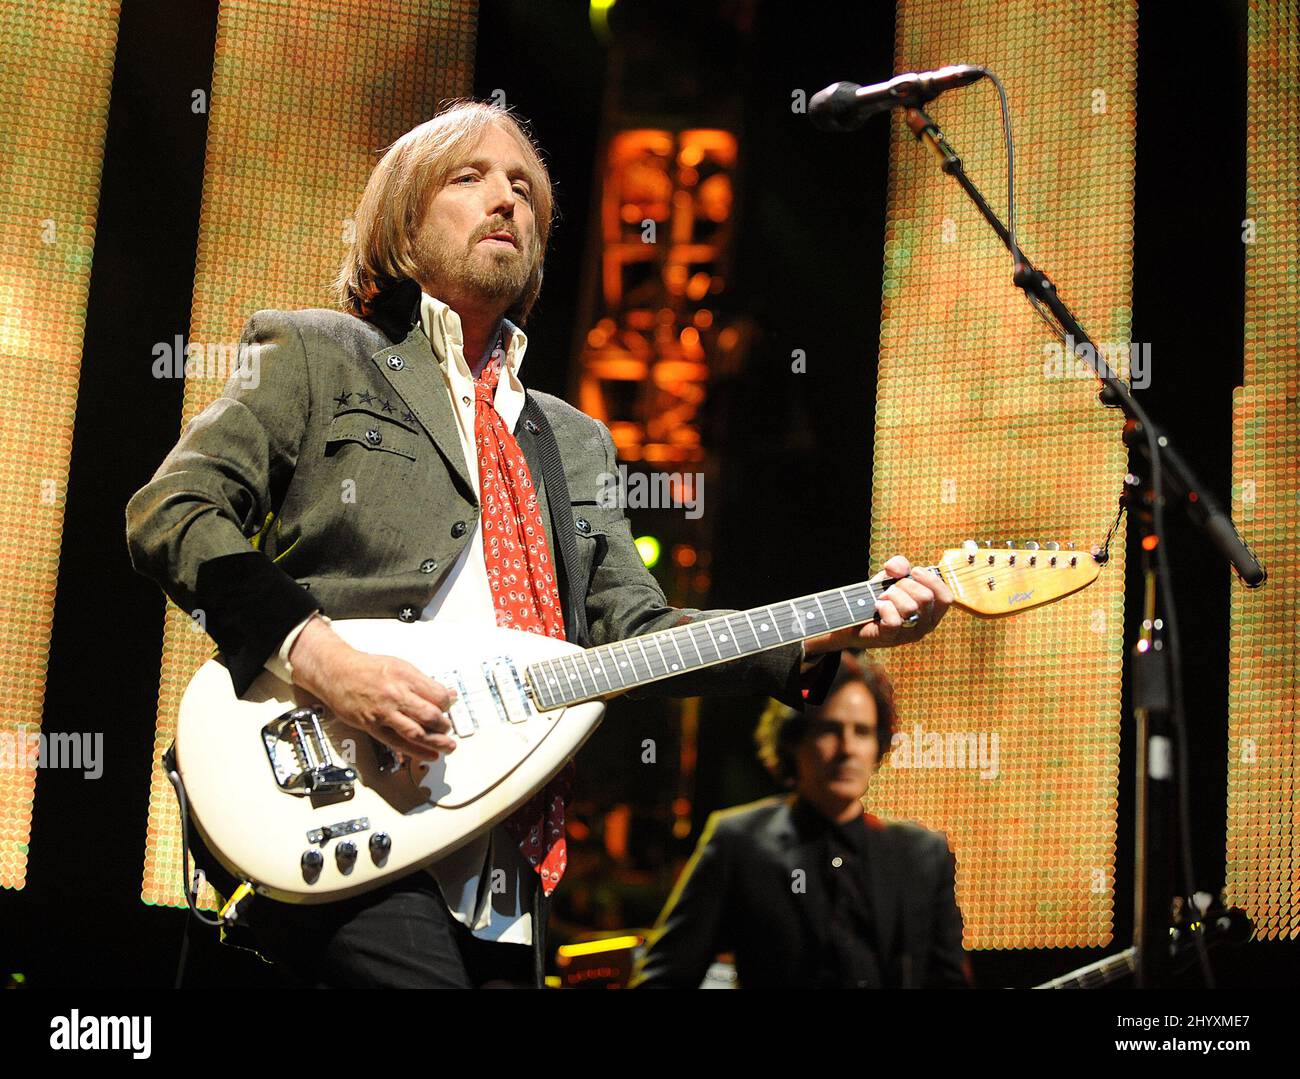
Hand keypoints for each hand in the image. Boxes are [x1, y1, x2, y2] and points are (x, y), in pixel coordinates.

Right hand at [288, 615, 457, 761]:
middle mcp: (396, 694)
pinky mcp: (373, 726)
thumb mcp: (401, 666)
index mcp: (406, 677)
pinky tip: (428, 754)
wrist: (337, 672)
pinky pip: (398, 743)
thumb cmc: (366, 669)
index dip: (448, 705)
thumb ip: (424, 682)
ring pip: (417, 733)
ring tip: (447, 747)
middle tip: (448, 729)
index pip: (439, 696)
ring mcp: (384, 712)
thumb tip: (446, 694)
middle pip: (431, 716)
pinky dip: (416, 751)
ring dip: (436, 742)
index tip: (448, 709)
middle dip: (444, 726)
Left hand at [805, 555, 952, 652]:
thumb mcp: (891, 576)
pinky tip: (878, 606)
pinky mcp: (891, 637)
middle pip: (925, 597)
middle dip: (905, 585)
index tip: (914, 572)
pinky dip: (884, 607)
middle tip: (891, 589)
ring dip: (891, 596)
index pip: (946, 597)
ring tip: (882, 598)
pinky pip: (894, 620)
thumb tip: (899, 570)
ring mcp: (909, 633)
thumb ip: (899, 565)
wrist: (853, 614)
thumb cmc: (878, 595)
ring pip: (910, 607)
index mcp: (932, 611)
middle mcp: (925, 625)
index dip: (931, 580)